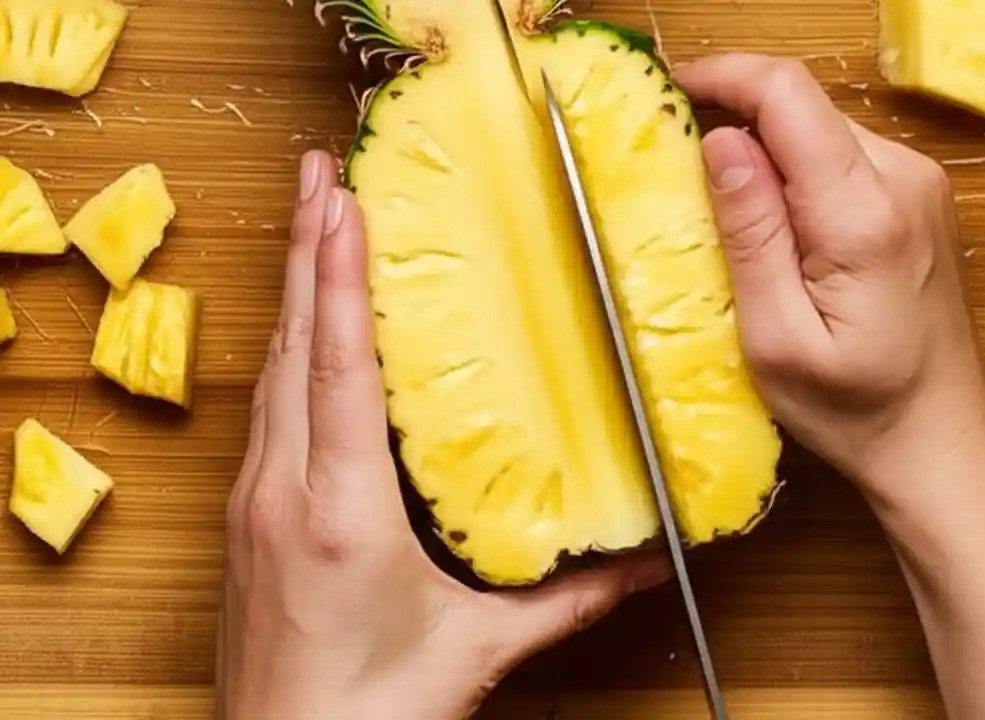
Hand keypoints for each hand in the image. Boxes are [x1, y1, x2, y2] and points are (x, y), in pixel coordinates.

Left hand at [216, 151, 669, 719]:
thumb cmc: (367, 711)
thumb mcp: (478, 649)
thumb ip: (567, 600)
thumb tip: (640, 561)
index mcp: (338, 512)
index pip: (339, 369)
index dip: (343, 280)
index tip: (345, 204)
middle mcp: (282, 490)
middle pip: (293, 345)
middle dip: (308, 248)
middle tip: (320, 171)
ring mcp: (253, 498)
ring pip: (271, 368)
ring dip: (294, 286)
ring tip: (311, 217)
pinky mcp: (247, 511)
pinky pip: (267, 402)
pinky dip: (288, 341)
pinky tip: (302, 319)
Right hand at [677, 55, 984, 510]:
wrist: (939, 440)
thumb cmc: (856, 409)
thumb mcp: (777, 339)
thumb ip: (751, 234)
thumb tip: (720, 141)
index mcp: (865, 214)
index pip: (789, 95)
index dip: (722, 77)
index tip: (667, 94)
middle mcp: (905, 180)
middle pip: (803, 107)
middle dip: (736, 120)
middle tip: (681, 170)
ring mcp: (920, 184)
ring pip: (820, 129)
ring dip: (766, 151)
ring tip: (728, 213)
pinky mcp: (918, 197)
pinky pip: (842, 156)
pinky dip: (797, 173)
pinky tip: (779, 228)